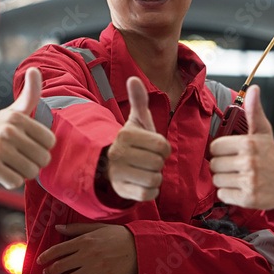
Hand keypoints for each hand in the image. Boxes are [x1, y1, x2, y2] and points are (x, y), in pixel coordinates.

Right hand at [0, 67, 54, 187]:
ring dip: (22, 173)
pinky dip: (10, 182)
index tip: (26, 146)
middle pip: (42, 158)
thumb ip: (29, 94)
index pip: (50, 141)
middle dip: (32, 163)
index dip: (41, 148)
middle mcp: (7, 129)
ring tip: (8, 165)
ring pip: (31, 172)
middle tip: (16, 158)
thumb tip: (34, 69)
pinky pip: (16, 182)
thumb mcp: (12, 112)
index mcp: (17, 116)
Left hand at [36, 223, 136, 273]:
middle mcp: (87, 255)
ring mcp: (94, 269)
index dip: (46, 256)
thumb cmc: (118, 235)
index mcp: (84, 240)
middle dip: (50, 271)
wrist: (140, 248)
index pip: (59, 249)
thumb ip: (76, 228)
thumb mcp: (97, 227)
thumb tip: (58, 227)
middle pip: (62, 266)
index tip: (40, 261)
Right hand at [105, 77, 171, 201]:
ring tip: (144, 171)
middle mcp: (119, 154)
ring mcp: (118, 173)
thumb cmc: (132, 142)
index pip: (162, 145)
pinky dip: (150, 191)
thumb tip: (133, 78)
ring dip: (155, 177)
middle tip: (148, 160)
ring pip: (155, 179)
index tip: (153, 147)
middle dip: (158, 163)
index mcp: (126, 135)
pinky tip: (142, 183)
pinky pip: (148, 194)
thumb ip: (139, 101)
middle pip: (159, 163)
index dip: (163, 148)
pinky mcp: (121, 191)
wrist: (110, 164)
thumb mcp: (136, 121)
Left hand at [210, 85, 273, 209]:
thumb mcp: (263, 132)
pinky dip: (228, 194)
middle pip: (214, 164)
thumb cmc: (270, 155)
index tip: (230, 152)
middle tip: (236, 166)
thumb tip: (253, 88)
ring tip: (238, 177)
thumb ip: (254, 110)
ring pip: (216, 180)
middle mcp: (249, 162)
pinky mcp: (248, 199)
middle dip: (222, 166)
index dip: (220, 150)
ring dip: (224, 180)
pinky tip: (240, 188)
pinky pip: (222, 195)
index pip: (214, 147)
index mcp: (249, 143)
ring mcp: (249, 181)